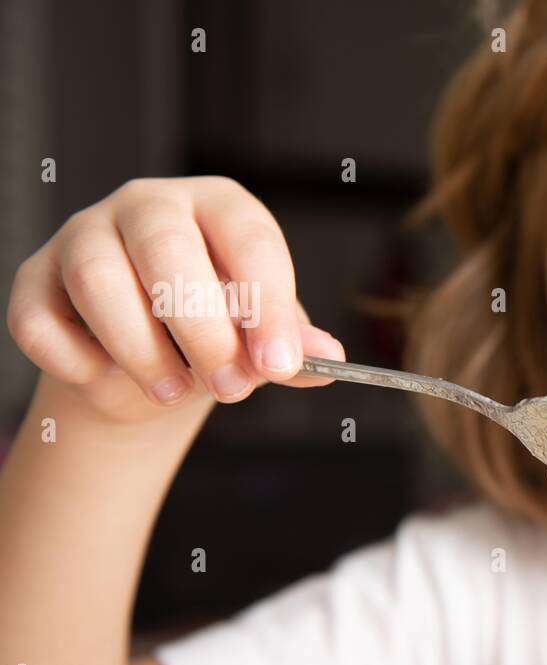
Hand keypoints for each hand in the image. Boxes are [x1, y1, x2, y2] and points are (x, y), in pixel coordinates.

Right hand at [5, 176, 344, 427]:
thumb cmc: (215, 337)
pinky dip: (80, 363)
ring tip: (175, 391)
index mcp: (218, 207)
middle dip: (203, 330)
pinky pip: (41, 322)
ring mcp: (83, 235)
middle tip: (230, 387)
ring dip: (142, 350)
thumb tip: (327, 357)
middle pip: (167, 250)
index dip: (267, 305)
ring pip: (99, 281)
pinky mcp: (34, 279)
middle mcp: (149, 206)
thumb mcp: (263, 340)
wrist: (147, 368)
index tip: (280, 364)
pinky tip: (112, 380)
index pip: (249, 240)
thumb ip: (293, 347)